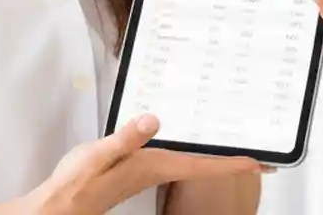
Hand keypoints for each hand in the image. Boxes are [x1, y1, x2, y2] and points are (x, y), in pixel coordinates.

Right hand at [30, 114, 268, 214]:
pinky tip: (186, 141)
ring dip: (211, 155)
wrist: (62, 204)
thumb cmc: (79, 183)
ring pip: (191, 162)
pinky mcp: (137, 169)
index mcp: (154, 166)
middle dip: (230, 160)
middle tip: (260, 155)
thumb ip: (127, 137)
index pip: (201, 165)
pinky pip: (173, 158)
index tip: (259, 162)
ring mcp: (148, 171)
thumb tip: (154, 119)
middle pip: (203, 166)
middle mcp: (156, 170)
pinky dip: (189, 150)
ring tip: (231, 144)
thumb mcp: (101, 154)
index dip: (231, 163)